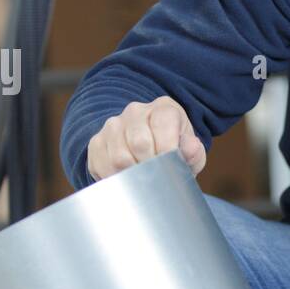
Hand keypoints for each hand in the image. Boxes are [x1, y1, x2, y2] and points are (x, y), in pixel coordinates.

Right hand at [87, 96, 206, 180]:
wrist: (152, 150)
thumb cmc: (174, 151)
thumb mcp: (191, 153)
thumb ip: (193, 152)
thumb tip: (189, 149)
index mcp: (163, 108)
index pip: (163, 124)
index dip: (167, 150)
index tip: (171, 167)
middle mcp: (135, 111)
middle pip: (139, 142)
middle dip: (150, 167)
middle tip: (157, 178)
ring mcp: (113, 125)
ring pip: (118, 157)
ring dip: (132, 175)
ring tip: (143, 180)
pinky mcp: (96, 142)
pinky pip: (102, 165)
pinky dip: (115, 178)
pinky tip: (126, 179)